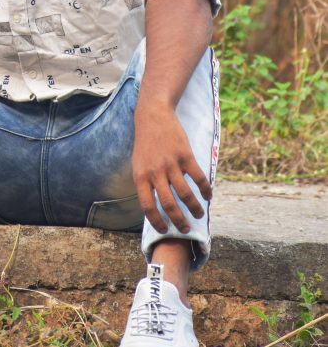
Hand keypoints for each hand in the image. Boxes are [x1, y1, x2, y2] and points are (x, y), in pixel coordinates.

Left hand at [132, 104, 211, 233]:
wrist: (153, 116)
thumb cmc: (145, 143)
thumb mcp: (138, 164)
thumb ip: (145, 184)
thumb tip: (153, 207)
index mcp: (141, 176)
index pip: (148, 206)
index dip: (157, 222)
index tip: (165, 231)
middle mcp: (155, 172)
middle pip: (169, 204)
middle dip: (179, 221)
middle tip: (186, 229)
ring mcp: (171, 163)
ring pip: (185, 194)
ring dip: (194, 208)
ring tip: (199, 214)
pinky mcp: (185, 155)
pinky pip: (198, 178)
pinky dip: (205, 189)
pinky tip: (208, 195)